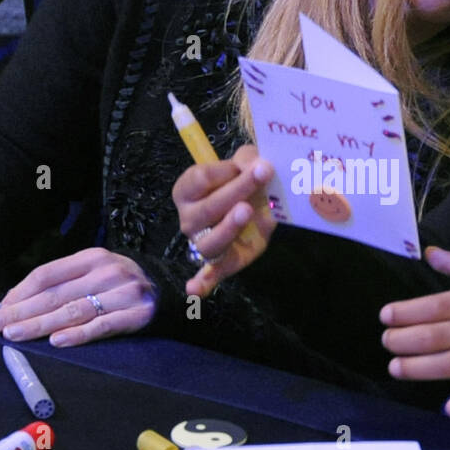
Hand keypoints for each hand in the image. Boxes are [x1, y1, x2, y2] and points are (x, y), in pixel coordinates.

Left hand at [0, 247, 155, 346]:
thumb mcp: (94, 272)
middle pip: (55, 295)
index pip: (47, 275)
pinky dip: (78, 334)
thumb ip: (63, 283)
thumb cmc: (121, 284)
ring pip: (73, 311)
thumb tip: (17, 302)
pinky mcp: (136, 315)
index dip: (20, 293)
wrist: (168, 290)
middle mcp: (107, 272)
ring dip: (41, 325)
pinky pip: (102, 326)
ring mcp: (123, 293)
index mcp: (91, 257)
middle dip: (21, 312)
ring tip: (16, 335)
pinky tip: (56, 341)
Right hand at [173, 145, 276, 297]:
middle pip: (208, 208)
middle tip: (262, 174)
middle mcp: (189, 218)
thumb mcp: (247, 163)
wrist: (260, 205)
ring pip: (209, 243)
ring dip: (227, 228)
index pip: (199, 179)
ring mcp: (203, 242)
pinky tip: (194, 291)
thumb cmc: (245, 181)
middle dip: (236, 190)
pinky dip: (200, 284)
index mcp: (188, 190)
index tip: (246, 164)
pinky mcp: (223, 263)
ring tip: (245, 211)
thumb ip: (248, 158)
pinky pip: (207, 276)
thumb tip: (256, 165)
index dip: (223, 170)